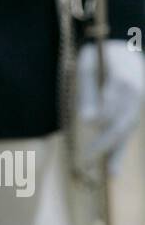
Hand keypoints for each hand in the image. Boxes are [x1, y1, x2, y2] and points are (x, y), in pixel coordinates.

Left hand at [77, 40, 143, 174]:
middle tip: (88, 155)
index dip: (103, 108)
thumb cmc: (99, 56)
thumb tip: (88, 121)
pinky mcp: (135, 112)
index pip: (115, 94)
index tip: (86, 121)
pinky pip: (128, 133)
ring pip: (128, 129)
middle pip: (123, 118)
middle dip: (106, 137)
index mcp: (124, 73)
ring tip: (109, 174)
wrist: (123, 51)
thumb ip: (88, 90)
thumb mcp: (87, 64)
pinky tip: (113, 170)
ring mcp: (138, 103)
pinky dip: (120, 150)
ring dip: (117, 151)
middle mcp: (136, 91)